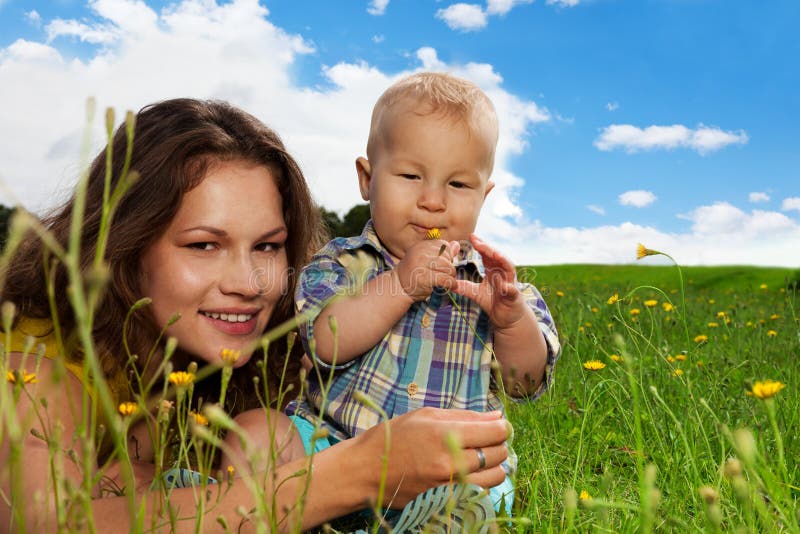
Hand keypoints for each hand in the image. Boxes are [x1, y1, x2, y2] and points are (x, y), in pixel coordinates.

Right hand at [353, 407, 509, 507]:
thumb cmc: (393, 437)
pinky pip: (481, 491)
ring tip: (479, 455)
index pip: (495, 431)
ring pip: (496, 476)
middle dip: (498, 443)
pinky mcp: (447, 501)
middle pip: (499, 453)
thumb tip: (496, 416)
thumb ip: (464, 416)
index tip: (497, 424)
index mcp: (444, 435)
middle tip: (486, 438)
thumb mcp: (425, 416)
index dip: (502, 426)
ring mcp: (449, 486)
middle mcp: (450, 463)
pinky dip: (482, 480)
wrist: (365, 471)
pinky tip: (469, 471)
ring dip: (494, 464)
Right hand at [393, 240, 459, 300]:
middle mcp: (420, 253)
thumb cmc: (414, 274)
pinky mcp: (423, 278)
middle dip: (451, 267)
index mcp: (421, 246)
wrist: (398, 287)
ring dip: (451, 275)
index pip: (444, 245)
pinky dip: (451, 284)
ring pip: (447, 267)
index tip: (444, 265)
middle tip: (447, 274)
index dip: (448, 256)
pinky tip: (452, 286)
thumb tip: (456, 245)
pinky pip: (445, 279)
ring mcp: (420, 265)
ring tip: (448, 280)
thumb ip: (442, 252)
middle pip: (447, 256)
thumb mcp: (427, 259)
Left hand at [452, 234, 526, 329]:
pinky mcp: (514, 297)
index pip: (487, 255)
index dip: (480, 246)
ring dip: (502, 260)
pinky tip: (504, 286)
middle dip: (488, 248)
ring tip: (494, 253)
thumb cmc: (494, 302)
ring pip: (508, 269)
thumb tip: (449, 282)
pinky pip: (512, 291)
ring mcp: (510, 284)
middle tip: (477, 241)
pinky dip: (509, 288)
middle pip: (497, 257)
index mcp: (494, 271)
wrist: (507, 318)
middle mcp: (504, 274)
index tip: (471, 237)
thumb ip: (465, 287)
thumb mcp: (476, 293)